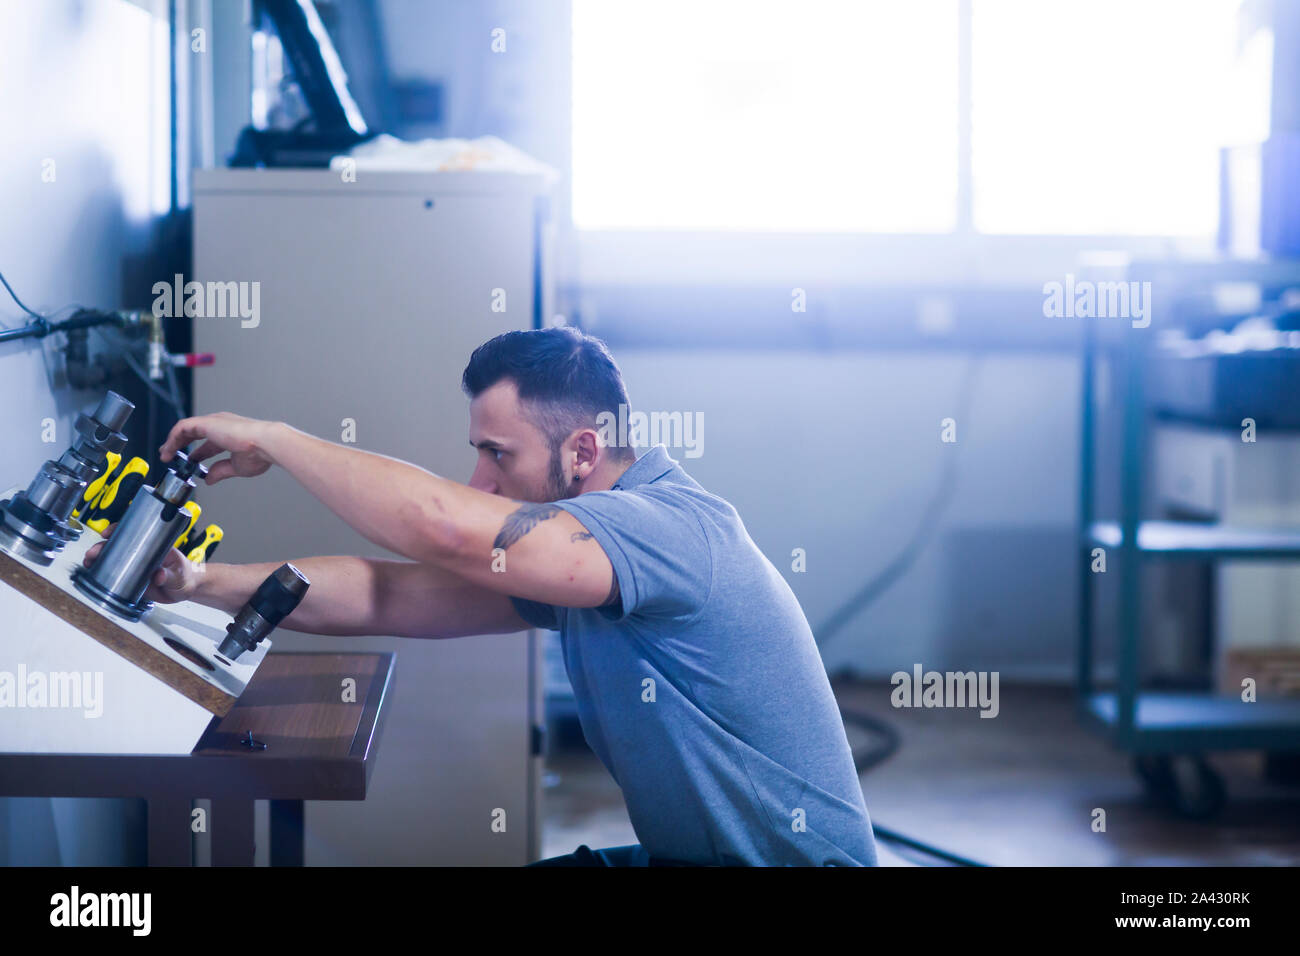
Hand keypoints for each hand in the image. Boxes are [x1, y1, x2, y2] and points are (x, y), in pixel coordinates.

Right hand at [83, 524, 200, 604]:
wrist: (185, 590)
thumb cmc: (185, 575)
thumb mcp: (179, 574)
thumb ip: (169, 575)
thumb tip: (158, 575)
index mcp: (152, 546)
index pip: (133, 532)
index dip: (118, 530)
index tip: (107, 533)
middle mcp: (140, 554)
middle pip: (116, 546)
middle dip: (101, 547)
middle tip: (93, 553)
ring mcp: (133, 566)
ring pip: (111, 560)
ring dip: (98, 560)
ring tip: (89, 563)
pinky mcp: (130, 580)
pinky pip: (113, 576)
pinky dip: (101, 576)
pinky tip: (93, 576)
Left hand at [159, 412, 277, 484]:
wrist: (266, 443)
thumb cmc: (260, 454)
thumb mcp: (236, 467)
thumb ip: (221, 471)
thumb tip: (209, 479)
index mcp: (231, 435)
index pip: (209, 443)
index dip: (197, 454)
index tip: (190, 463)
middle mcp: (221, 426)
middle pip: (194, 433)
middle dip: (181, 445)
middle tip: (170, 455)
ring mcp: (213, 423)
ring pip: (186, 429)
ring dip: (173, 442)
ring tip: (164, 454)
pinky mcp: (206, 423)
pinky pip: (182, 427)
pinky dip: (173, 438)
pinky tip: (168, 450)